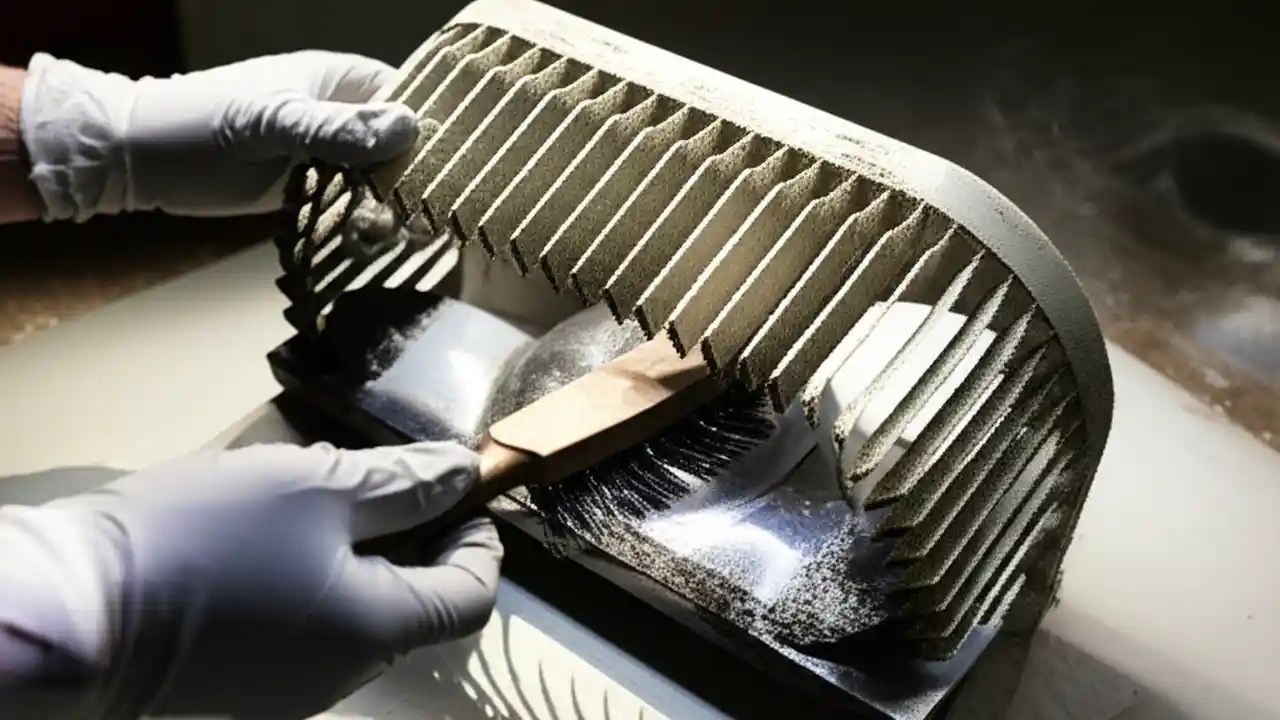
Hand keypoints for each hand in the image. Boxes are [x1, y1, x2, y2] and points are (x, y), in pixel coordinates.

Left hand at [20, 50, 416, 220]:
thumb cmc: (200, 124)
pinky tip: (375, 238)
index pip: (406, 93)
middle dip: (416, 174)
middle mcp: (338, 116)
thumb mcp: (274, 123)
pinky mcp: (309, 190)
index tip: (462, 156)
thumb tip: (408, 129)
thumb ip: (338, 129)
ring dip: (392, 204)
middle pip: (399, 144)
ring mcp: (325, 155)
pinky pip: (352, 204)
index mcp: (337, 80)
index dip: (434, 120)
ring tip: (398, 227)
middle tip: (431, 206)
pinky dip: (365, 222)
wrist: (141, 161)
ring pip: (380, 179)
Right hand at [39, 441, 501, 717]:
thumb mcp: (318, 489)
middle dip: (410, 533)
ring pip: (359, 608)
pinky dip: (313, 575)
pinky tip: (266, 532)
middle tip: (370, 475)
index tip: (457, 488)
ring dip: (356, 548)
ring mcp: (292, 686)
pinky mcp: (247, 682)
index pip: (471, 595)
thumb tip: (462, 476)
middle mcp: (345, 674)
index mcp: (378, 632)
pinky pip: (309, 623)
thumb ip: (403, 486)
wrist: (75, 610)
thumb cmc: (208, 539)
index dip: (479, 537)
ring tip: (305, 495)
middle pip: (415, 602)